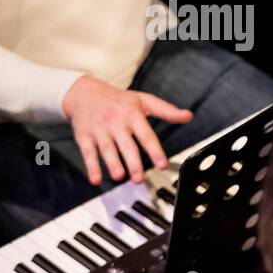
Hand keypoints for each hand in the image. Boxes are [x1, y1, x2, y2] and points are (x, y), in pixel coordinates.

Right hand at [61, 75, 192, 185]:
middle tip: (139, 178)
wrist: (84, 93)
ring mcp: (99, 130)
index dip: (154, 150)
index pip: (146, 135)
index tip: (162, 164)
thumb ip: (166, 111)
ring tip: (120, 176)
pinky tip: (95, 179)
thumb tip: (188, 116)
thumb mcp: (144, 100)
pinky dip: (91, 166)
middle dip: (132, 162)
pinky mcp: (84, 136)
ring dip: (113, 164)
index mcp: (132, 115)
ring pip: (107, 149)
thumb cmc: (118, 100)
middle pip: (126, 145)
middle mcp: (116, 123)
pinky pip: (88, 152)